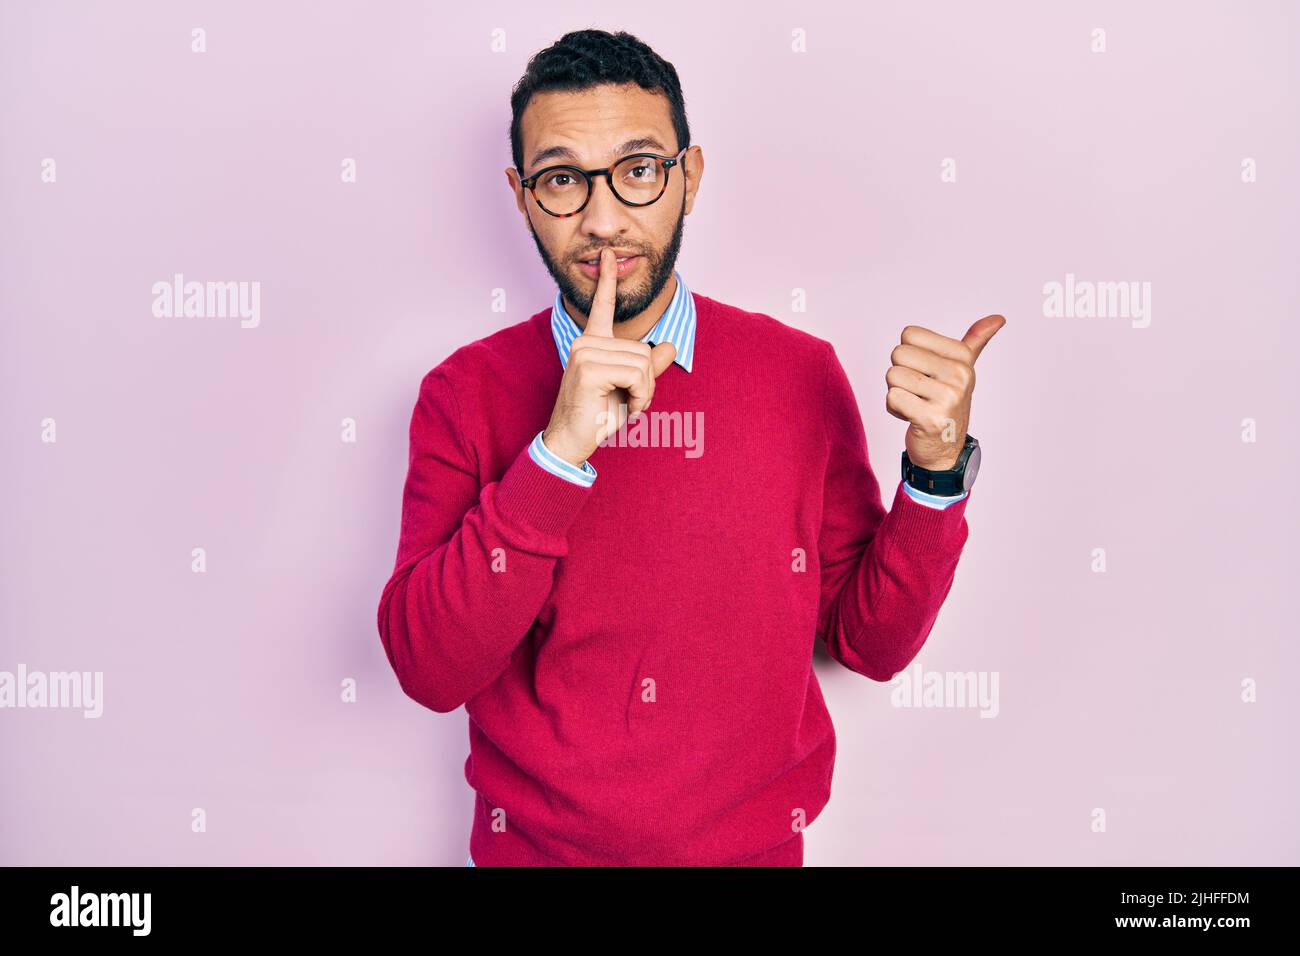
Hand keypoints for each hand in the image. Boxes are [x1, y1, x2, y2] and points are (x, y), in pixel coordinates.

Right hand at [541, 247, 677, 466]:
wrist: (572, 441)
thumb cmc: (597, 416)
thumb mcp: (631, 388)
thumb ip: (649, 366)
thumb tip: (671, 345)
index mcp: (592, 342)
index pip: (602, 307)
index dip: (608, 281)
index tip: (609, 256)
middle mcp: (585, 342)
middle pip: (643, 348)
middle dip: (648, 381)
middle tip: (633, 401)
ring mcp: (584, 353)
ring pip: (642, 361)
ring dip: (646, 391)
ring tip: (629, 405)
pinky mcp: (589, 369)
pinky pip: (637, 374)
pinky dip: (642, 395)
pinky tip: (629, 408)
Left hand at [885, 314, 1004, 469]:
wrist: (946, 449)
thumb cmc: (947, 404)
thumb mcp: (963, 369)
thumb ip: (975, 342)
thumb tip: (998, 318)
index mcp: (963, 358)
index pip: (909, 334)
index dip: (909, 355)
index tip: (926, 374)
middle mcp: (959, 375)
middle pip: (898, 354)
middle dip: (901, 374)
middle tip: (919, 392)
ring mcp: (947, 398)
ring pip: (893, 375)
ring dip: (897, 392)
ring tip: (917, 404)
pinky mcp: (930, 418)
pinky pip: (892, 397)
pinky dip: (895, 409)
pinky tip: (913, 417)